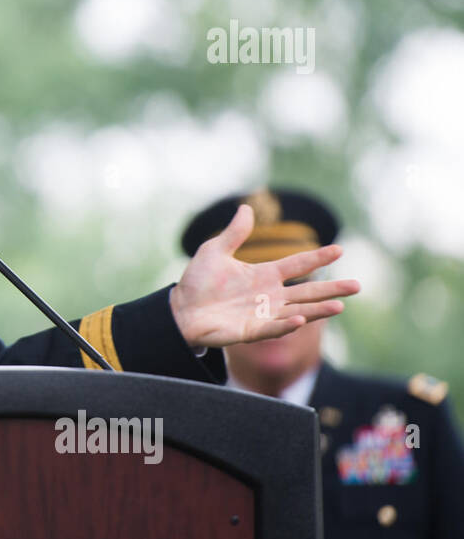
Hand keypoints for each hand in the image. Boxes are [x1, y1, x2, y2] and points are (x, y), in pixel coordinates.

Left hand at [170, 204, 359, 348]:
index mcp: (264, 275)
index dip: (317, 258)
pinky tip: (301, 319)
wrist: (179, 310)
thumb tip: (247, 207)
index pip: (297, 265)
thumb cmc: (197, 282)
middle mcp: (269, 295)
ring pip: (298, 311)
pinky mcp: (251, 331)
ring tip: (340, 306)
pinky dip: (286, 325)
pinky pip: (272, 328)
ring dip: (318, 309)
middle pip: (307, 291)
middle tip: (357, 286)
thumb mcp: (215, 251)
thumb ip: (234, 233)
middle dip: (332, 289)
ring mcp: (263, 314)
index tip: (339, 249)